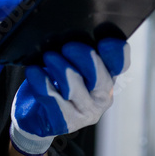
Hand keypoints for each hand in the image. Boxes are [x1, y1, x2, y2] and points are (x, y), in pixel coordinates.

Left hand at [9, 38, 129, 155]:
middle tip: (67, 46)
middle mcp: (103, 97)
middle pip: (100, 76)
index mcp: (108, 77)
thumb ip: (77, 49)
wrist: (35, 114)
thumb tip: (70, 32)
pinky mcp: (65, 122)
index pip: (120, 63)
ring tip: (48, 57)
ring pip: (75, 88)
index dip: (115, 52)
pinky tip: (34, 72)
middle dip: (83, 58)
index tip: (102, 41)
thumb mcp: (70, 62)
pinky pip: (52, 99)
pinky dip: (41, 82)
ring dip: (60, 69)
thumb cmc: (55, 82)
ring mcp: (86, 113)